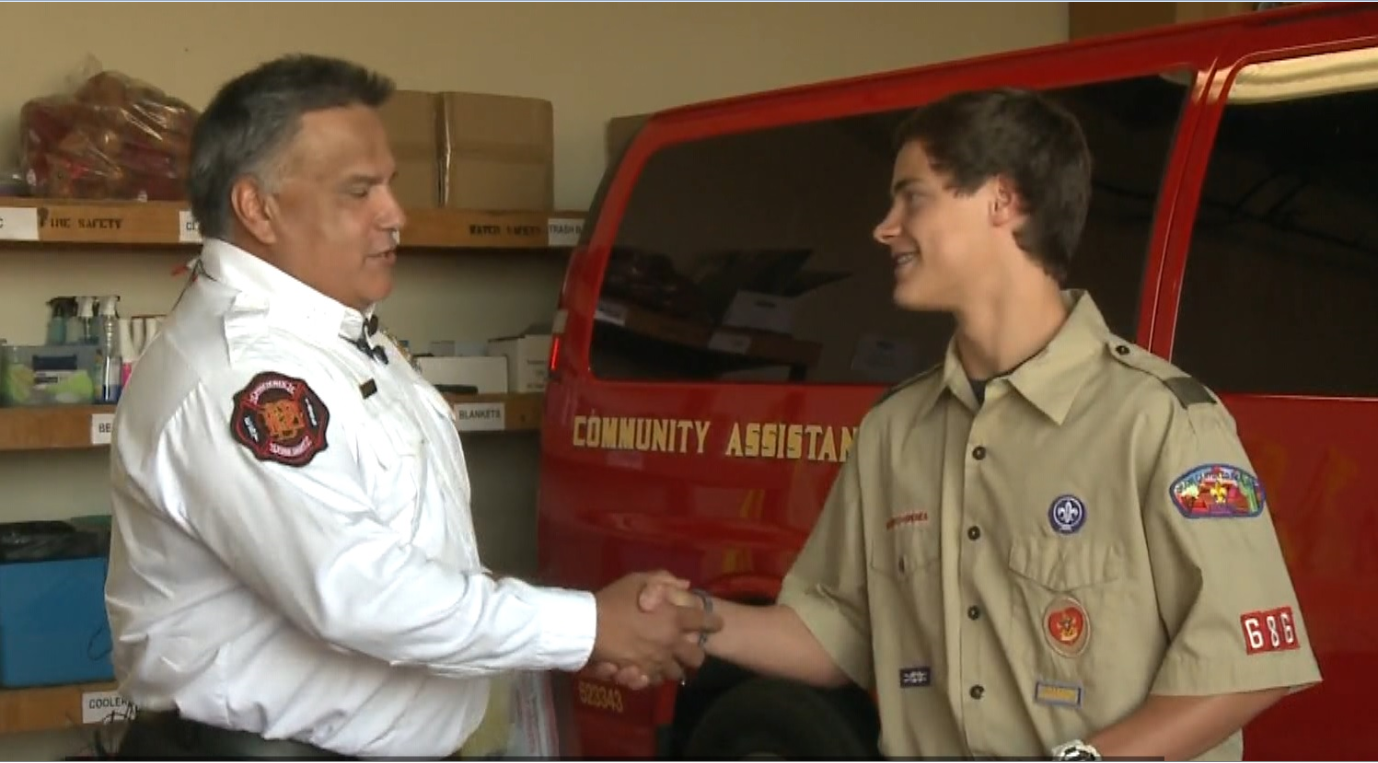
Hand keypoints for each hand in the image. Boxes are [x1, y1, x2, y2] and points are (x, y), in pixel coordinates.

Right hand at [588, 570, 716, 689]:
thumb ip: (664, 580)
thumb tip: (686, 584)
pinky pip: (656, 680)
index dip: (714, 622)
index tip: (717, 623)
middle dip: (696, 653)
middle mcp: (671, 642)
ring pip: (677, 672)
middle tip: (688, 647)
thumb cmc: (614, 600)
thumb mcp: (638, 580)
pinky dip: (655, 676)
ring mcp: (657, 661)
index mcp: (674, 617)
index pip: (704, 621)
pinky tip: (650, 669)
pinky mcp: (642, 674)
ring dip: (675, 666)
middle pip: (697, 657)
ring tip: (668, 660)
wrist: (588, 626)